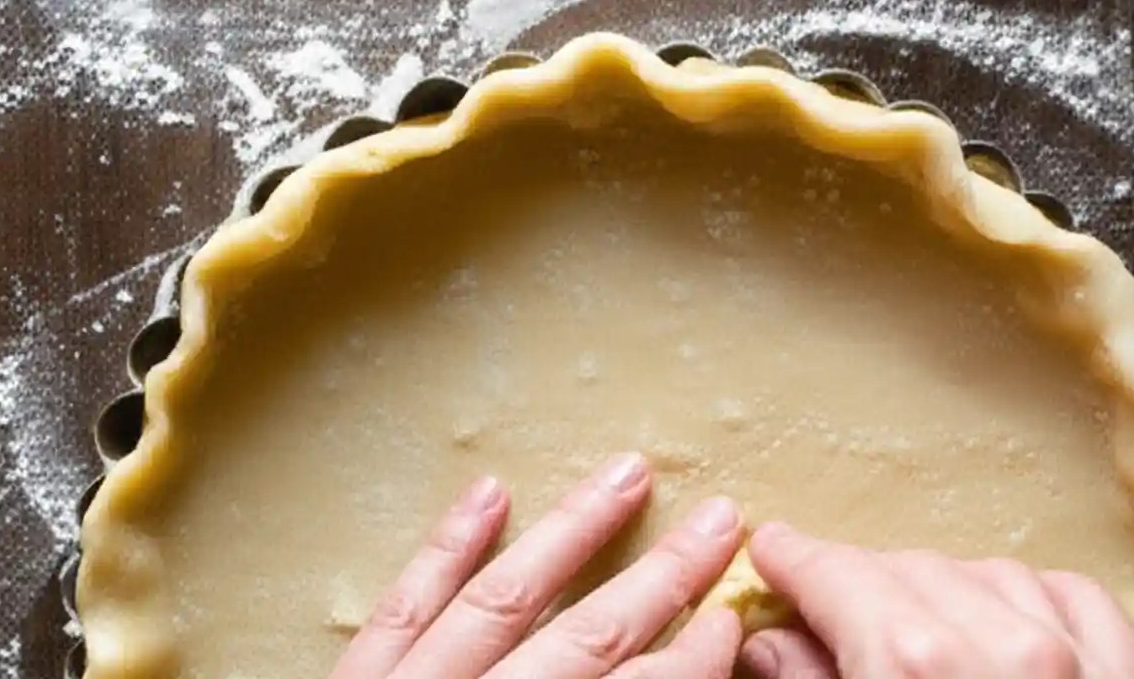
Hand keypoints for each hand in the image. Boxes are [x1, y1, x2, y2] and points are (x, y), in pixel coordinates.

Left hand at [329, 453, 745, 678]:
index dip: (688, 659)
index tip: (729, 617)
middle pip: (584, 639)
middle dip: (660, 580)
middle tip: (719, 522)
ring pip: (502, 599)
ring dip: (571, 533)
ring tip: (626, 474)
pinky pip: (403, 606)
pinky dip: (447, 546)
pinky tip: (489, 493)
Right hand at [737, 522, 1133, 678]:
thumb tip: (769, 641)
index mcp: (909, 663)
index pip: (831, 574)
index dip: (790, 559)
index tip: (770, 550)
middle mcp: (995, 646)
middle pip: (898, 570)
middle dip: (858, 586)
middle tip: (827, 610)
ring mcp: (1069, 657)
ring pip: (980, 572)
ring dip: (939, 591)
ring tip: (917, 629)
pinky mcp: (1125, 673)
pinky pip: (1071, 595)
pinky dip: (1031, 597)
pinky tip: (1006, 616)